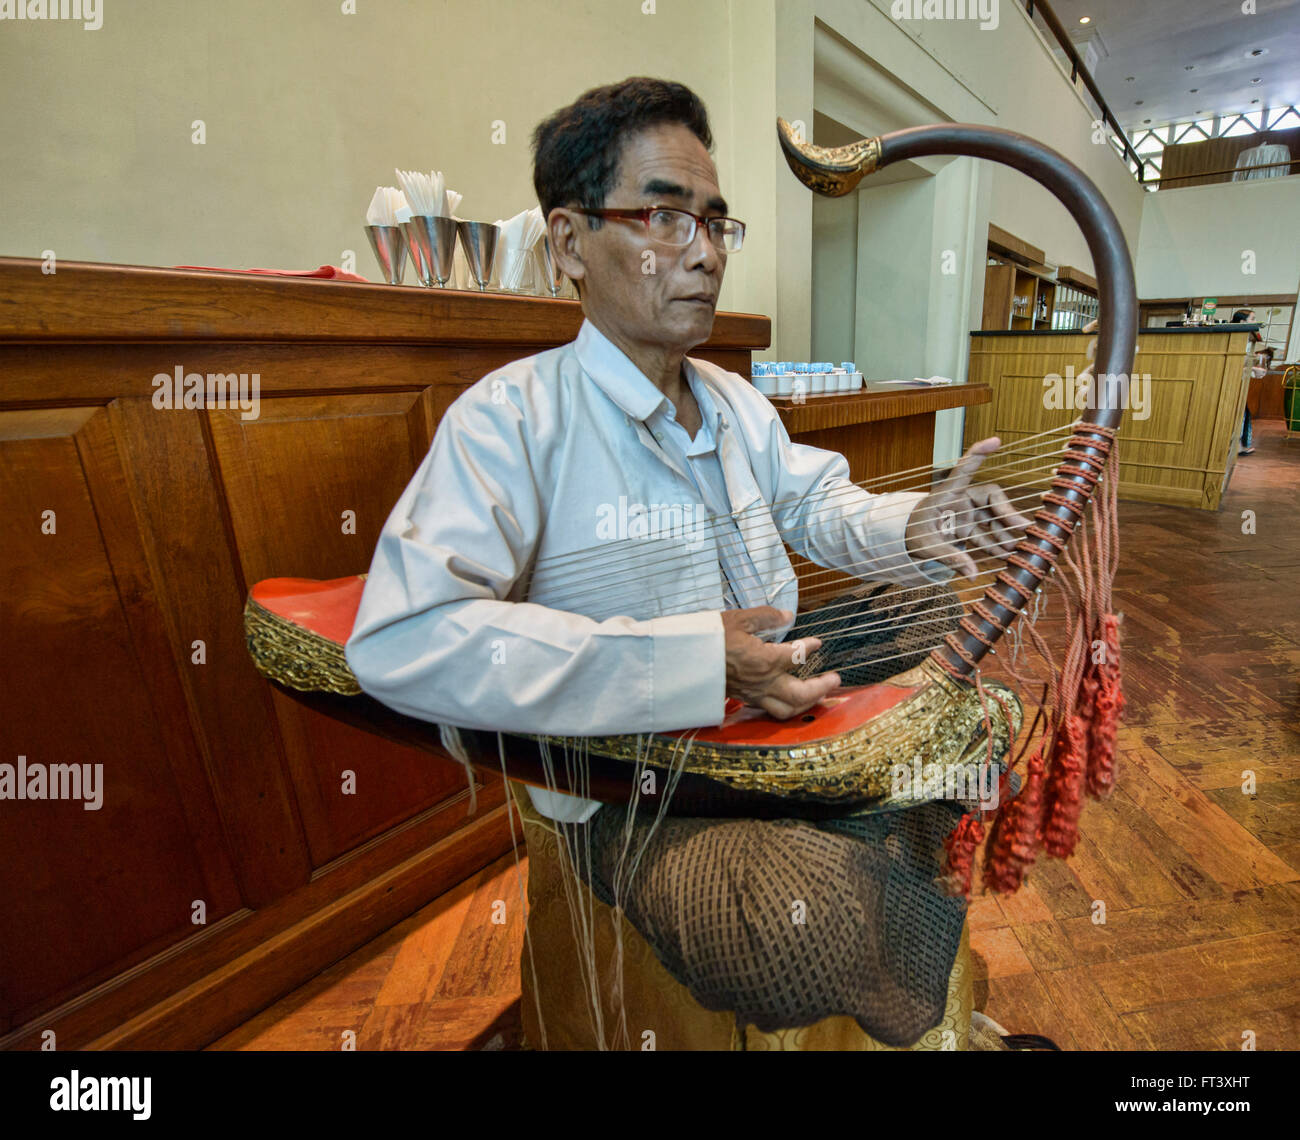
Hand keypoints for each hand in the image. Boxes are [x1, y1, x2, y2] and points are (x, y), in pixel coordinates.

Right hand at [720, 606, 839, 718]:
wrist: (684, 659)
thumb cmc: (710, 637)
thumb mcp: (739, 619)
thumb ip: (767, 617)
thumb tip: (788, 616)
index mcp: (766, 660)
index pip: (798, 656)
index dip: (811, 647)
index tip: (817, 643)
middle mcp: (764, 682)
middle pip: (801, 694)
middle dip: (822, 688)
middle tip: (835, 679)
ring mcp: (754, 694)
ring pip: (787, 709)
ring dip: (806, 704)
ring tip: (818, 696)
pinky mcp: (744, 699)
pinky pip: (769, 710)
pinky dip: (785, 708)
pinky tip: (788, 701)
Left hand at [904, 437, 1031, 579]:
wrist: (905, 540)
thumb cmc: (912, 534)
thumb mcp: (926, 545)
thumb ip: (948, 557)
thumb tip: (971, 575)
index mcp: (946, 494)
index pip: (964, 470)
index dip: (978, 454)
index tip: (996, 440)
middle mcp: (960, 500)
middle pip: (991, 498)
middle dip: (1008, 512)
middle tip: (1022, 528)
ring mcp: (966, 514)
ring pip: (993, 518)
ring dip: (1004, 532)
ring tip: (1015, 547)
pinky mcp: (968, 527)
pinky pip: (986, 533)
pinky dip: (995, 543)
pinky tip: (1005, 554)